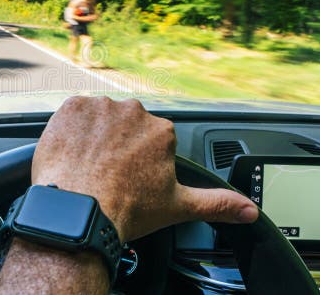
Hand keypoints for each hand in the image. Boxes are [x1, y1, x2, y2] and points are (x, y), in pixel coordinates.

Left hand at [33, 96, 257, 241]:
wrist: (79, 211)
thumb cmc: (125, 208)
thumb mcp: (178, 207)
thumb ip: (217, 203)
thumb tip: (248, 210)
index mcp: (161, 130)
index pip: (151, 139)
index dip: (139, 160)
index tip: (130, 176)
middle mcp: (133, 112)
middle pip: (124, 126)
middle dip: (117, 146)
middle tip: (108, 173)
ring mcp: (100, 107)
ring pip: (98, 119)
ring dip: (93, 136)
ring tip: (87, 166)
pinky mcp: (71, 107)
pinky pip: (71, 113)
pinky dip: (70, 130)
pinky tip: (72, 153)